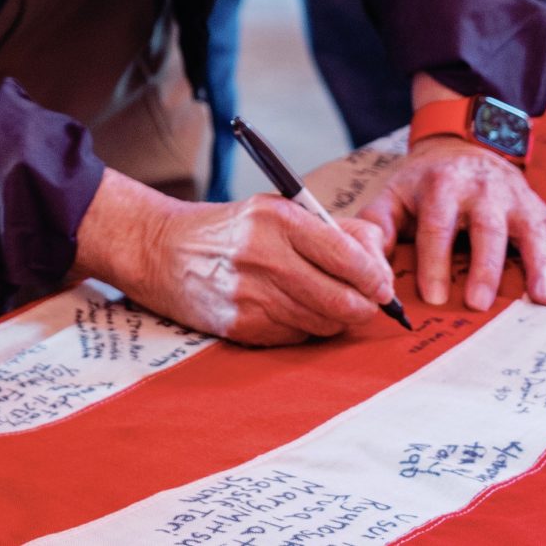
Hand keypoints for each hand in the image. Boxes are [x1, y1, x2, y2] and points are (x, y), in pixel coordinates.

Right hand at [77, 170, 399, 344]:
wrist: (162, 250)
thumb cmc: (232, 229)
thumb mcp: (278, 209)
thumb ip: (334, 231)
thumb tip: (380, 266)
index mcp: (278, 219)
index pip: (348, 257)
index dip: (376, 278)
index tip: (383, 286)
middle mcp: (263, 256)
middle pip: (342, 300)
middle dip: (364, 307)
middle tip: (368, 304)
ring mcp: (250, 296)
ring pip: (322, 323)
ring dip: (335, 319)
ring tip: (327, 303)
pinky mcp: (240, 326)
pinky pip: (296, 337)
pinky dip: (304, 328)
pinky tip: (292, 310)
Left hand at [358, 137, 545, 312]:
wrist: (463, 143)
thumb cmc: (422, 183)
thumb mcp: (392, 195)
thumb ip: (374, 228)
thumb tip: (363, 268)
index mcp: (442, 186)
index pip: (436, 226)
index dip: (434, 262)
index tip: (434, 298)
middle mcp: (483, 190)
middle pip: (486, 230)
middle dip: (484, 267)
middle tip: (480, 304)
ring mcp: (517, 199)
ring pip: (531, 231)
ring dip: (540, 265)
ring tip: (545, 299)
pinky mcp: (539, 208)